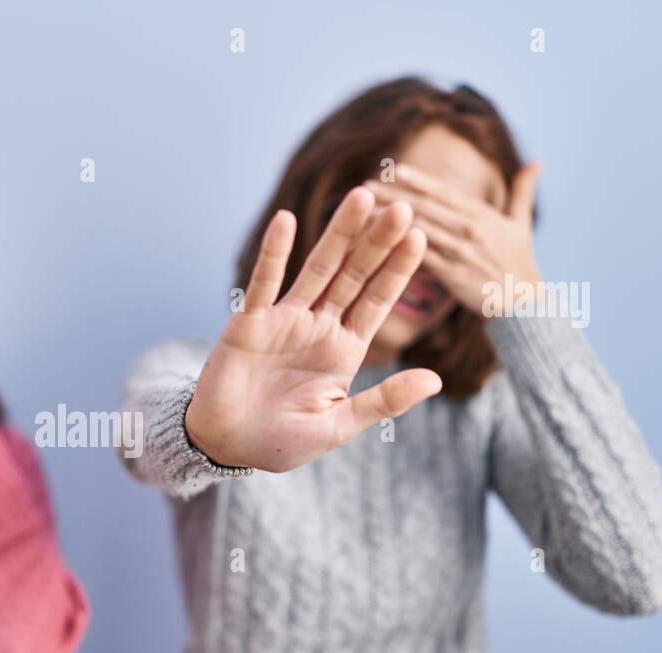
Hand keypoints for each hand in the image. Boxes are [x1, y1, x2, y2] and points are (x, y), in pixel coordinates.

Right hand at [185, 188, 441, 472]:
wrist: (226, 445)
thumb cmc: (280, 441)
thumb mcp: (338, 426)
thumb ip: (383, 401)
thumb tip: (435, 379)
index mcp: (344, 351)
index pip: (378, 302)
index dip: (398, 271)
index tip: (421, 238)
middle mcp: (318, 327)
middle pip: (354, 275)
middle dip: (378, 243)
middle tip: (403, 207)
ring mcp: (285, 320)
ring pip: (317, 269)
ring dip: (339, 234)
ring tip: (362, 197)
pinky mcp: (249, 323)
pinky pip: (263, 282)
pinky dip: (274, 253)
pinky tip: (286, 221)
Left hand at [366, 162, 540, 315]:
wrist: (524, 304)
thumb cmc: (520, 262)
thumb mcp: (522, 224)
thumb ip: (522, 192)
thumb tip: (535, 162)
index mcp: (481, 214)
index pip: (445, 192)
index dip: (419, 180)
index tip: (394, 170)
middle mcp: (469, 229)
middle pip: (424, 208)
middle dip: (392, 196)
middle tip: (364, 187)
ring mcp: (460, 252)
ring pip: (417, 231)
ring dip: (387, 221)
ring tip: (361, 213)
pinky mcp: (451, 275)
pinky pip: (419, 260)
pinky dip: (397, 251)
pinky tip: (375, 246)